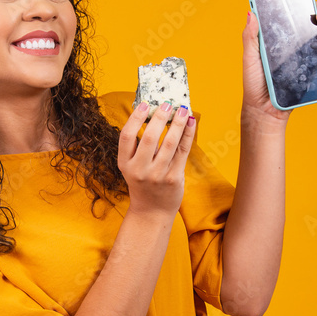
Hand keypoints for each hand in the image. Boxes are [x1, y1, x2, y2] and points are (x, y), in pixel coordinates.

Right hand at [117, 102, 196, 216]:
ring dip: (178, 124)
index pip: (126, 136)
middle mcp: (139, 170)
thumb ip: (139, 145)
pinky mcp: (174, 178)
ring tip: (183, 110)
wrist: (152, 210)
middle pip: (150, 137)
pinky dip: (188, 134)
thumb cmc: (143, 183)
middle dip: (160, 118)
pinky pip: (183, 151)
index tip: (145, 105)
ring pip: (170, 143)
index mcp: (125, 164)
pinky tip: (191, 122)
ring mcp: (157, 175)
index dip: (135, 118)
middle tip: (167, 105)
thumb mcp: (133, 166)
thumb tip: (155, 114)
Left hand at [242, 0, 316, 124]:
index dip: (309, 9)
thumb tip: (251, 12)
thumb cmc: (255, 83)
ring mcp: (310, 63)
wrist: (263, 109)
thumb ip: (250, 37)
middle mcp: (300, 49)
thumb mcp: (250, 58)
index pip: (300, 20)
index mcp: (286, 41)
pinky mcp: (316, 78)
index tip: (313, 1)